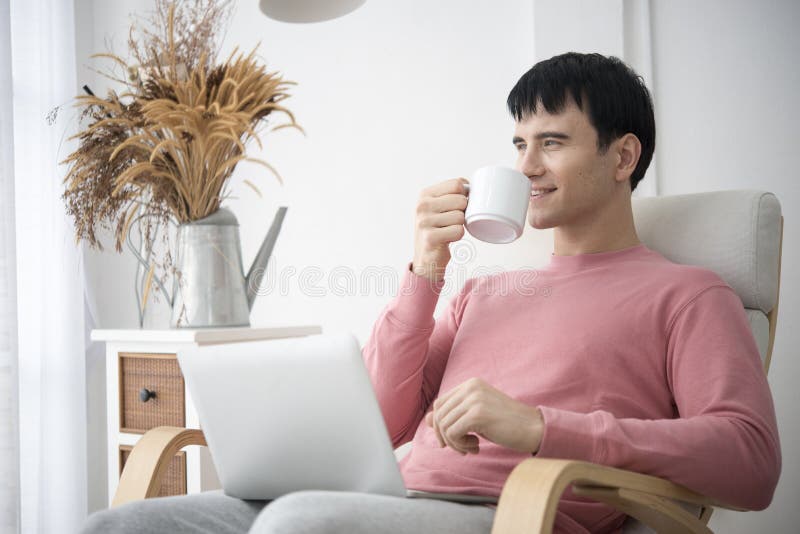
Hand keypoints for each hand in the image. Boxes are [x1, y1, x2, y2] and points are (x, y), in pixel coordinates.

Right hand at [411, 178, 468, 282]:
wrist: (426, 257)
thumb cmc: (437, 229)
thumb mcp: (438, 207)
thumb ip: (450, 193)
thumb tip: (468, 184)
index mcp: (425, 194)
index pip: (456, 184)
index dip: (464, 195)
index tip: (457, 206)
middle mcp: (422, 206)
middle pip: (461, 200)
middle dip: (462, 212)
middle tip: (450, 222)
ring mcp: (424, 222)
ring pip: (460, 216)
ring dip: (459, 226)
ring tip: (447, 230)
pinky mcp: (430, 237)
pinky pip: (458, 231)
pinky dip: (457, 236)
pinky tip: (447, 239)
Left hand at [424, 378, 542, 454]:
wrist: (533, 428)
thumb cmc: (506, 424)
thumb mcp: (476, 417)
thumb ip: (453, 416)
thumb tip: (427, 420)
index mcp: (470, 384)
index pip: (440, 404)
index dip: (441, 425)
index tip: (453, 439)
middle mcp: (470, 387)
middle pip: (439, 415)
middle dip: (446, 436)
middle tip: (462, 448)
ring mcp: (474, 399)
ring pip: (444, 425)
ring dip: (454, 443)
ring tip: (470, 448)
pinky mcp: (477, 414)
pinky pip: (452, 433)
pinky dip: (460, 445)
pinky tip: (476, 447)